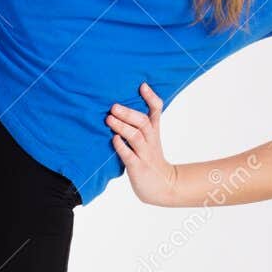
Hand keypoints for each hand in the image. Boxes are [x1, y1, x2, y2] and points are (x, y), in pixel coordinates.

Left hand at [105, 83, 177, 206]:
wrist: (163, 186)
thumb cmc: (150, 159)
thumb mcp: (149, 139)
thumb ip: (138, 124)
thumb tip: (119, 105)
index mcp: (153, 131)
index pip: (157, 111)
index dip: (151, 98)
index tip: (142, 85)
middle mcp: (151, 141)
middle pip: (143, 122)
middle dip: (128, 113)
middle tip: (113, 106)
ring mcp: (145, 154)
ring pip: (136, 137)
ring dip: (122, 127)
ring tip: (109, 119)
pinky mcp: (138, 168)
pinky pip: (130, 156)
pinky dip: (121, 147)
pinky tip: (113, 140)